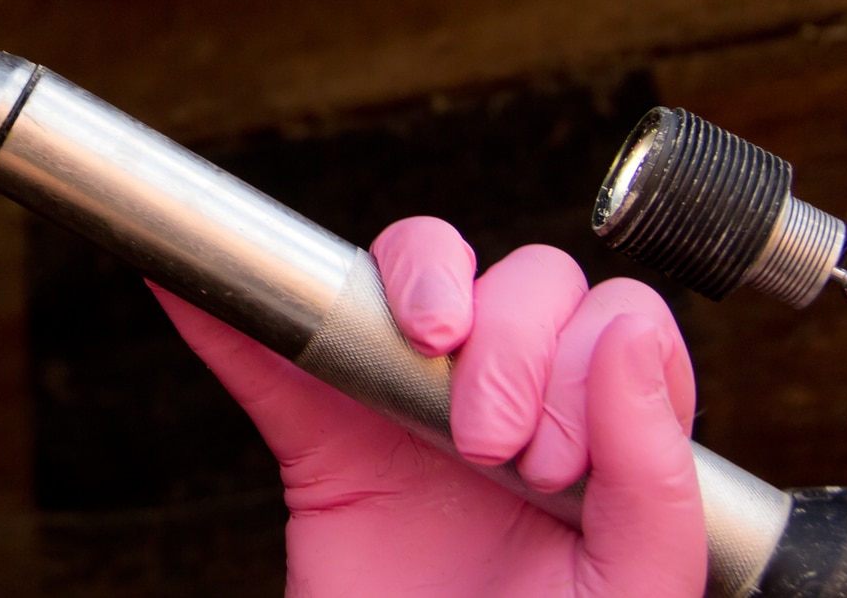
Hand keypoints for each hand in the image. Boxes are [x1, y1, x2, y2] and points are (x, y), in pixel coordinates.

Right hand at [154, 217, 705, 597]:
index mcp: (601, 448)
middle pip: (517, 282)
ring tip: (416, 355)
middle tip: (487, 443)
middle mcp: (514, 413)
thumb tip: (630, 336)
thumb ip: (655, 477)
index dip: (585, 352)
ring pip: (406, 280)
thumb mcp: (633, 589)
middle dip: (509, 338)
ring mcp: (410, 420)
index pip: (610, 319)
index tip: (555, 451)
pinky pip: (269, 361)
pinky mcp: (320, 446)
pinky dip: (225, 319)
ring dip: (411, 284)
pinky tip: (192, 289)